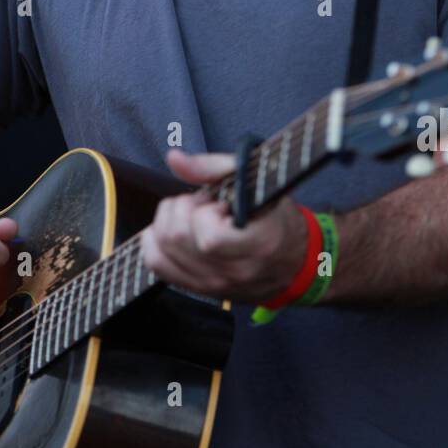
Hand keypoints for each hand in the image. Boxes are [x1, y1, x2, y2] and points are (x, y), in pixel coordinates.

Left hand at [140, 149, 307, 301]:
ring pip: (162, 250)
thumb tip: (174, 158)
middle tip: (203, 204)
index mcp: (258, 245)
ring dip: (170, 222)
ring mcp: (214, 285)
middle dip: (182, 209)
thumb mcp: (258, 182)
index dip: (206, 212)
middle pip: (177, 239)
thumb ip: (214, 167)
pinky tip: (175, 229)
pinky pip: (156, 264)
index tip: (221, 203)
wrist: (293, 261)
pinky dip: (155, 241)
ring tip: (193, 217)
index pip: (210, 238)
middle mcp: (234, 272)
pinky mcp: (199, 288)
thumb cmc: (275, 217)